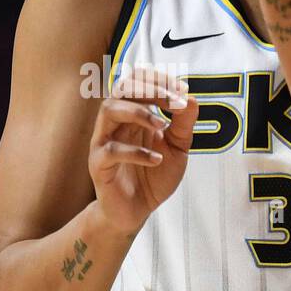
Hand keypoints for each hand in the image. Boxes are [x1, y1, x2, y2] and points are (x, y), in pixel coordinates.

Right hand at [89, 66, 197, 235]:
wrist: (137, 210)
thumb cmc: (154, 175)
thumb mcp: (178, 149)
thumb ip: (184, 125)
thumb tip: (191, 98)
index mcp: (134, 114)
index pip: (138, 82)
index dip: (159, 80)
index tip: (183, 89)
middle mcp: (116, 122)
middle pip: (122, 88)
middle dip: (150, 90)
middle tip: (174, 101)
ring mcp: (104, 141)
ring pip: (109, 110)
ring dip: (138, 113)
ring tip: (161, 126)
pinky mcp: (99, 164)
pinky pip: (111, 151)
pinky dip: (135, 152)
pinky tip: (157, 160)